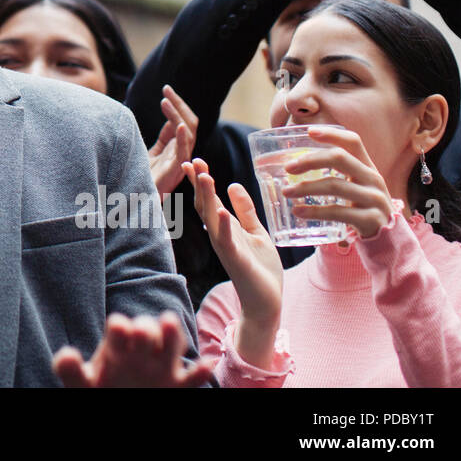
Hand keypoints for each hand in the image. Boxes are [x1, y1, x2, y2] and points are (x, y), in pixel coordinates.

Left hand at [52, 312, 214, 386]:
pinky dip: (199, 372)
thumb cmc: (101, 390)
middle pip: (147, 330)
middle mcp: (140, 350)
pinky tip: (204, 366)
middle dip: (146, 329)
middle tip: (142, 333)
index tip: (118, 329)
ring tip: (169, 326)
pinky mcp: (177, 385)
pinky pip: (192, 377)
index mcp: (117, 345)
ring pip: (171, 345)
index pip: (119, 327)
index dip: (120, 327)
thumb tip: (66, 354)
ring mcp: (160, 366)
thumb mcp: (83, 384)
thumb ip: (69, 370)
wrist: (121, 402)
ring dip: (172, 335)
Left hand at [147, 85, 197, 198]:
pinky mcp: (174, 173)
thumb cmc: (141, 177)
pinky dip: (184, 137)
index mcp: (176, 148)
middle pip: (190, 124)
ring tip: (165, 101)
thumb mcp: (151, 152)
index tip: (166, 90)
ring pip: (189, 135)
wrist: (132, 200)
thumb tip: (171, 120)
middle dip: (180, 105)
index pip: (183, 122)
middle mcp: (181, 154)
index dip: (177, 105)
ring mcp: (179, 163)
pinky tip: (179, 125)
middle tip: (166, 90)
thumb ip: (162, 138)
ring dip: (178, 115)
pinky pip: (184, 153)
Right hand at [183, 158, 282, 324]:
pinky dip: (224, 226)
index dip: (201, 180)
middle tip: (193, 160)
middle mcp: (219, 234)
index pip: (209, 198)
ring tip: (205, 176)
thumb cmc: (260, 268)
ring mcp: (225, 246)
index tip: (193, 160)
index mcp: (224, 227)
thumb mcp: (256, 232)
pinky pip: (227, 240)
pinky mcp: (236, 259)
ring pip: (212, 218)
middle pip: (205, 204)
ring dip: (207, 197)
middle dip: (199, 183)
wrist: (267, 300)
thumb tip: (233, 184)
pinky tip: (221, 211)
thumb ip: (245, 210)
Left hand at [280, 126, 395, 239]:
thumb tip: (296, 163)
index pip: (353, 142)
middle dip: (311, 160)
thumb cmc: (364, 206)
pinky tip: (298, 211)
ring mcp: (374, 199)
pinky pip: (338, 212)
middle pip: (340, 158)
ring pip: (335, 186)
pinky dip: (314, 212)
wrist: (389, 237)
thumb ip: (338, 172)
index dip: (332, 134)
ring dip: (306, 188)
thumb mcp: (357, 184)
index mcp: (368, 166)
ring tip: (286, 192)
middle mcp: (373, 179)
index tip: (309, 132)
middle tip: (288, 168)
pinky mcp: (370, 219)